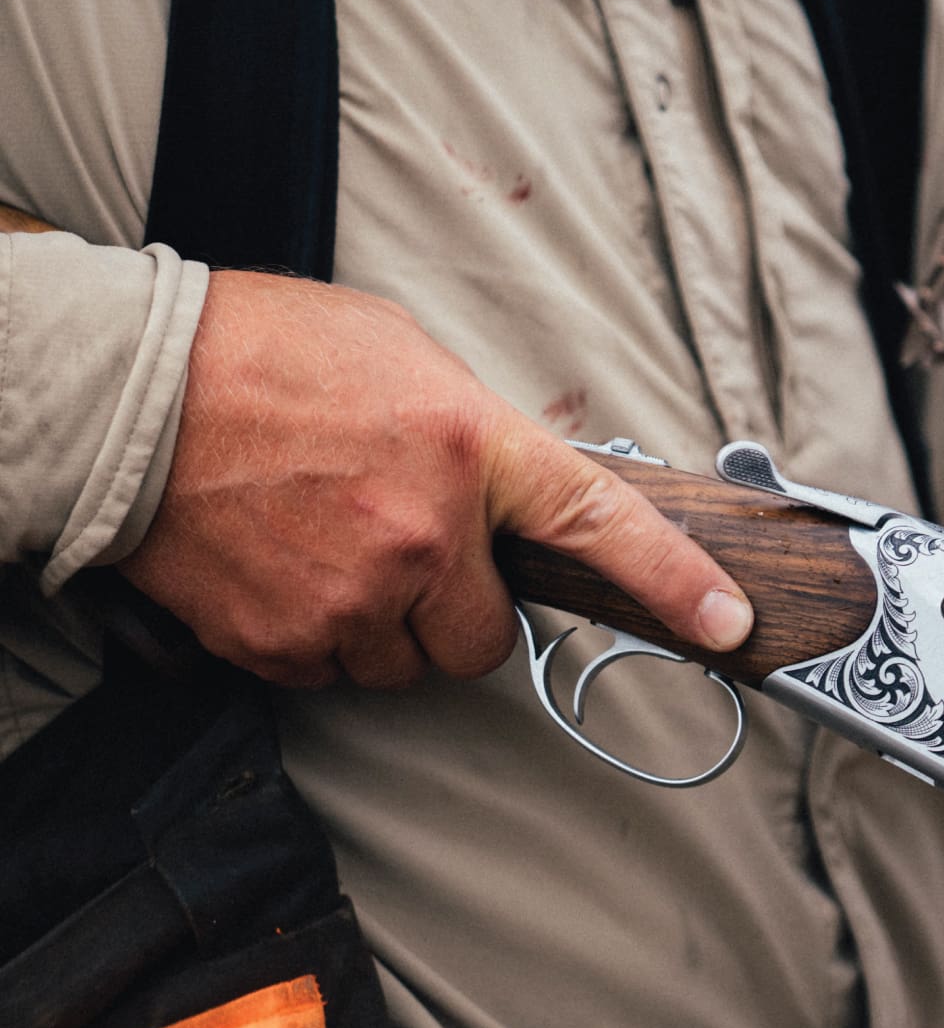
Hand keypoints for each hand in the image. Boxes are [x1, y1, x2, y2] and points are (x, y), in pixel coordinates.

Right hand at [119, 271, 753, 688]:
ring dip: (383, 626)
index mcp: (473, 448)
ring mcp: (352, 595)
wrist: (130, 391)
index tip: (729, 623)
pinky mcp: (282, 641)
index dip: (675, 582)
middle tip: (406, 552)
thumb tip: (511, 490)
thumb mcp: (409, 361)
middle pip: (486, 641)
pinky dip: (315, 638)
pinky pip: (328, 673)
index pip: (600, 523)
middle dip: (456, 611)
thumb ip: (478, 436)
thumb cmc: (265, 354)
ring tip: (327, 546)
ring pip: (404, 665)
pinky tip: (284, 569)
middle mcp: (425, 532)